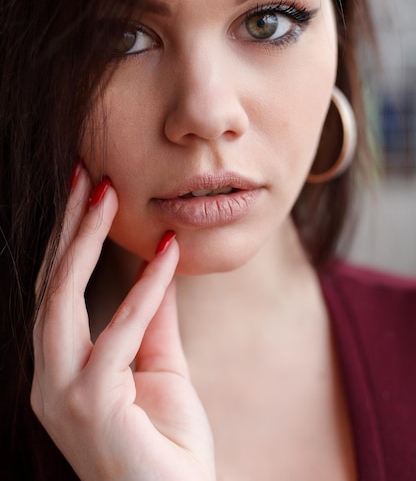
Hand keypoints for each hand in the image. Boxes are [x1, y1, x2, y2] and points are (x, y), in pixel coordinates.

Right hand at [31, 165, 214, 480]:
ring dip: (85, 241)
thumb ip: (152, 318)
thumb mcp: (160, 367)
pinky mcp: (91, 405)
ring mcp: (61, 393)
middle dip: (67, 227)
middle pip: (50, 286)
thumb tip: (157, 265)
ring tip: (105, 193)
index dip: (71, 240)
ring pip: (62, 299)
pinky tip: (166, 253)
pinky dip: (144, 289)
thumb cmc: (166, 443)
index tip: (88, 192)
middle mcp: (48, 378)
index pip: (57, 292)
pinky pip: (120, 332)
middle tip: (86, 173)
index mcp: (60, 369)